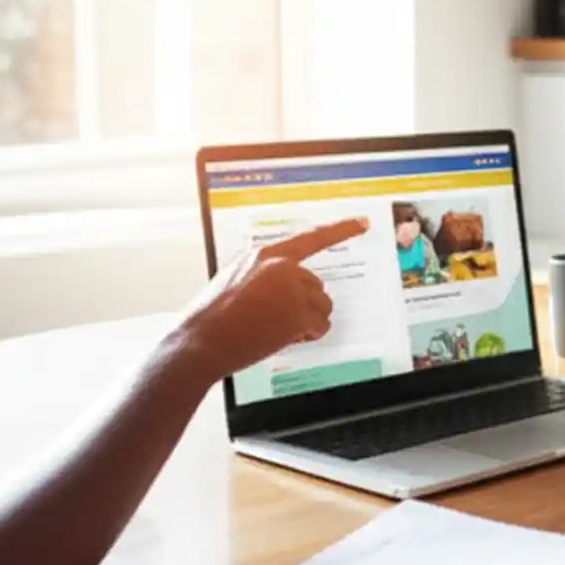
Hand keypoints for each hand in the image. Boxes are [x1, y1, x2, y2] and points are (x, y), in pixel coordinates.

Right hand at [174, 217, 369, 379]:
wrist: (201, 341)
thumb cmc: (212, 317)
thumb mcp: (235, 280)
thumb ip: (265, 276)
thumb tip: (288, 290)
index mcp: (264, 254)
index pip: (311, 238)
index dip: (341, 230)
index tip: (363, 223)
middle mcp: (281, 266)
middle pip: (316, 286)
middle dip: (304, 306)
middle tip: (276, 321)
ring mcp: (291, 289)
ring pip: (323, 306)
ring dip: (308, 321)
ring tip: (276, 329)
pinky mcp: (298, 313)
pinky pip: (321, 326)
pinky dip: (309, 336)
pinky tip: (285, 338)